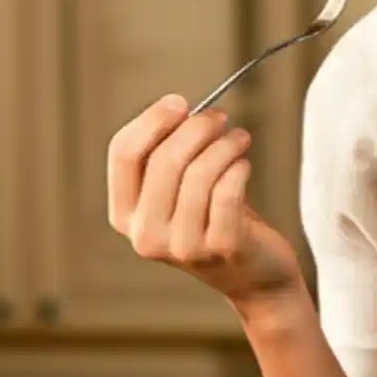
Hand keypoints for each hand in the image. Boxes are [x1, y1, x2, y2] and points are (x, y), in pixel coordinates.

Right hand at [107, 94, 303, 305]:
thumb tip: (179, 109)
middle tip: (220, 118)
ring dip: (225, 145)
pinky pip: (226, 191)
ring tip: (239, 139)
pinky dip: (238, 168)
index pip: (123, 154)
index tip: (180, 102)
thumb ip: (167, 154)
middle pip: (163, 160)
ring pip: (199, 173)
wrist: (254, 274)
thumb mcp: (178, 191)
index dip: (152, 120)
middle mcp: (145, 236)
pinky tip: (244, 165)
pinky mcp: (220, 249)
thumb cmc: (215, 219)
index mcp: (124, 215)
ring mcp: (182, 247)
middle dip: (197, 128)